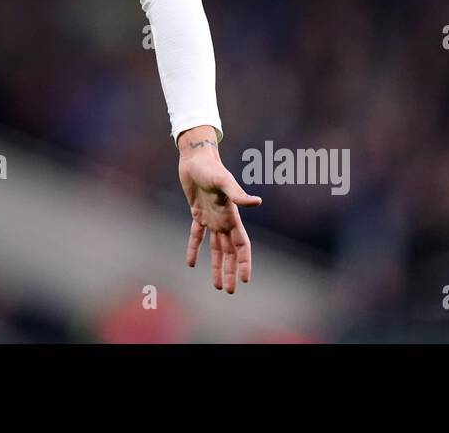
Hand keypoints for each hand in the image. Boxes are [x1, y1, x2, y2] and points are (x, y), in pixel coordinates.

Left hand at [177, 126, 260, 292]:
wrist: (195, 158)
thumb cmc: (211, 168)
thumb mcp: (223, 181)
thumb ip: (238, 194)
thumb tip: (257, 202)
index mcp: (232, 216)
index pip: (242, 245)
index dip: (245, 262)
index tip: (245, 280)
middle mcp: (224, 220)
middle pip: (230, 252)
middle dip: (231, 271)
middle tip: (228, 291)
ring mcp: (212, 218)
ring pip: (216, 248)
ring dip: (217, 266)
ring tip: (216, 285)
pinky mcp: (198, 213)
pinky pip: (197, 235)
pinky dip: (195, 248)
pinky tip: (191, 263)